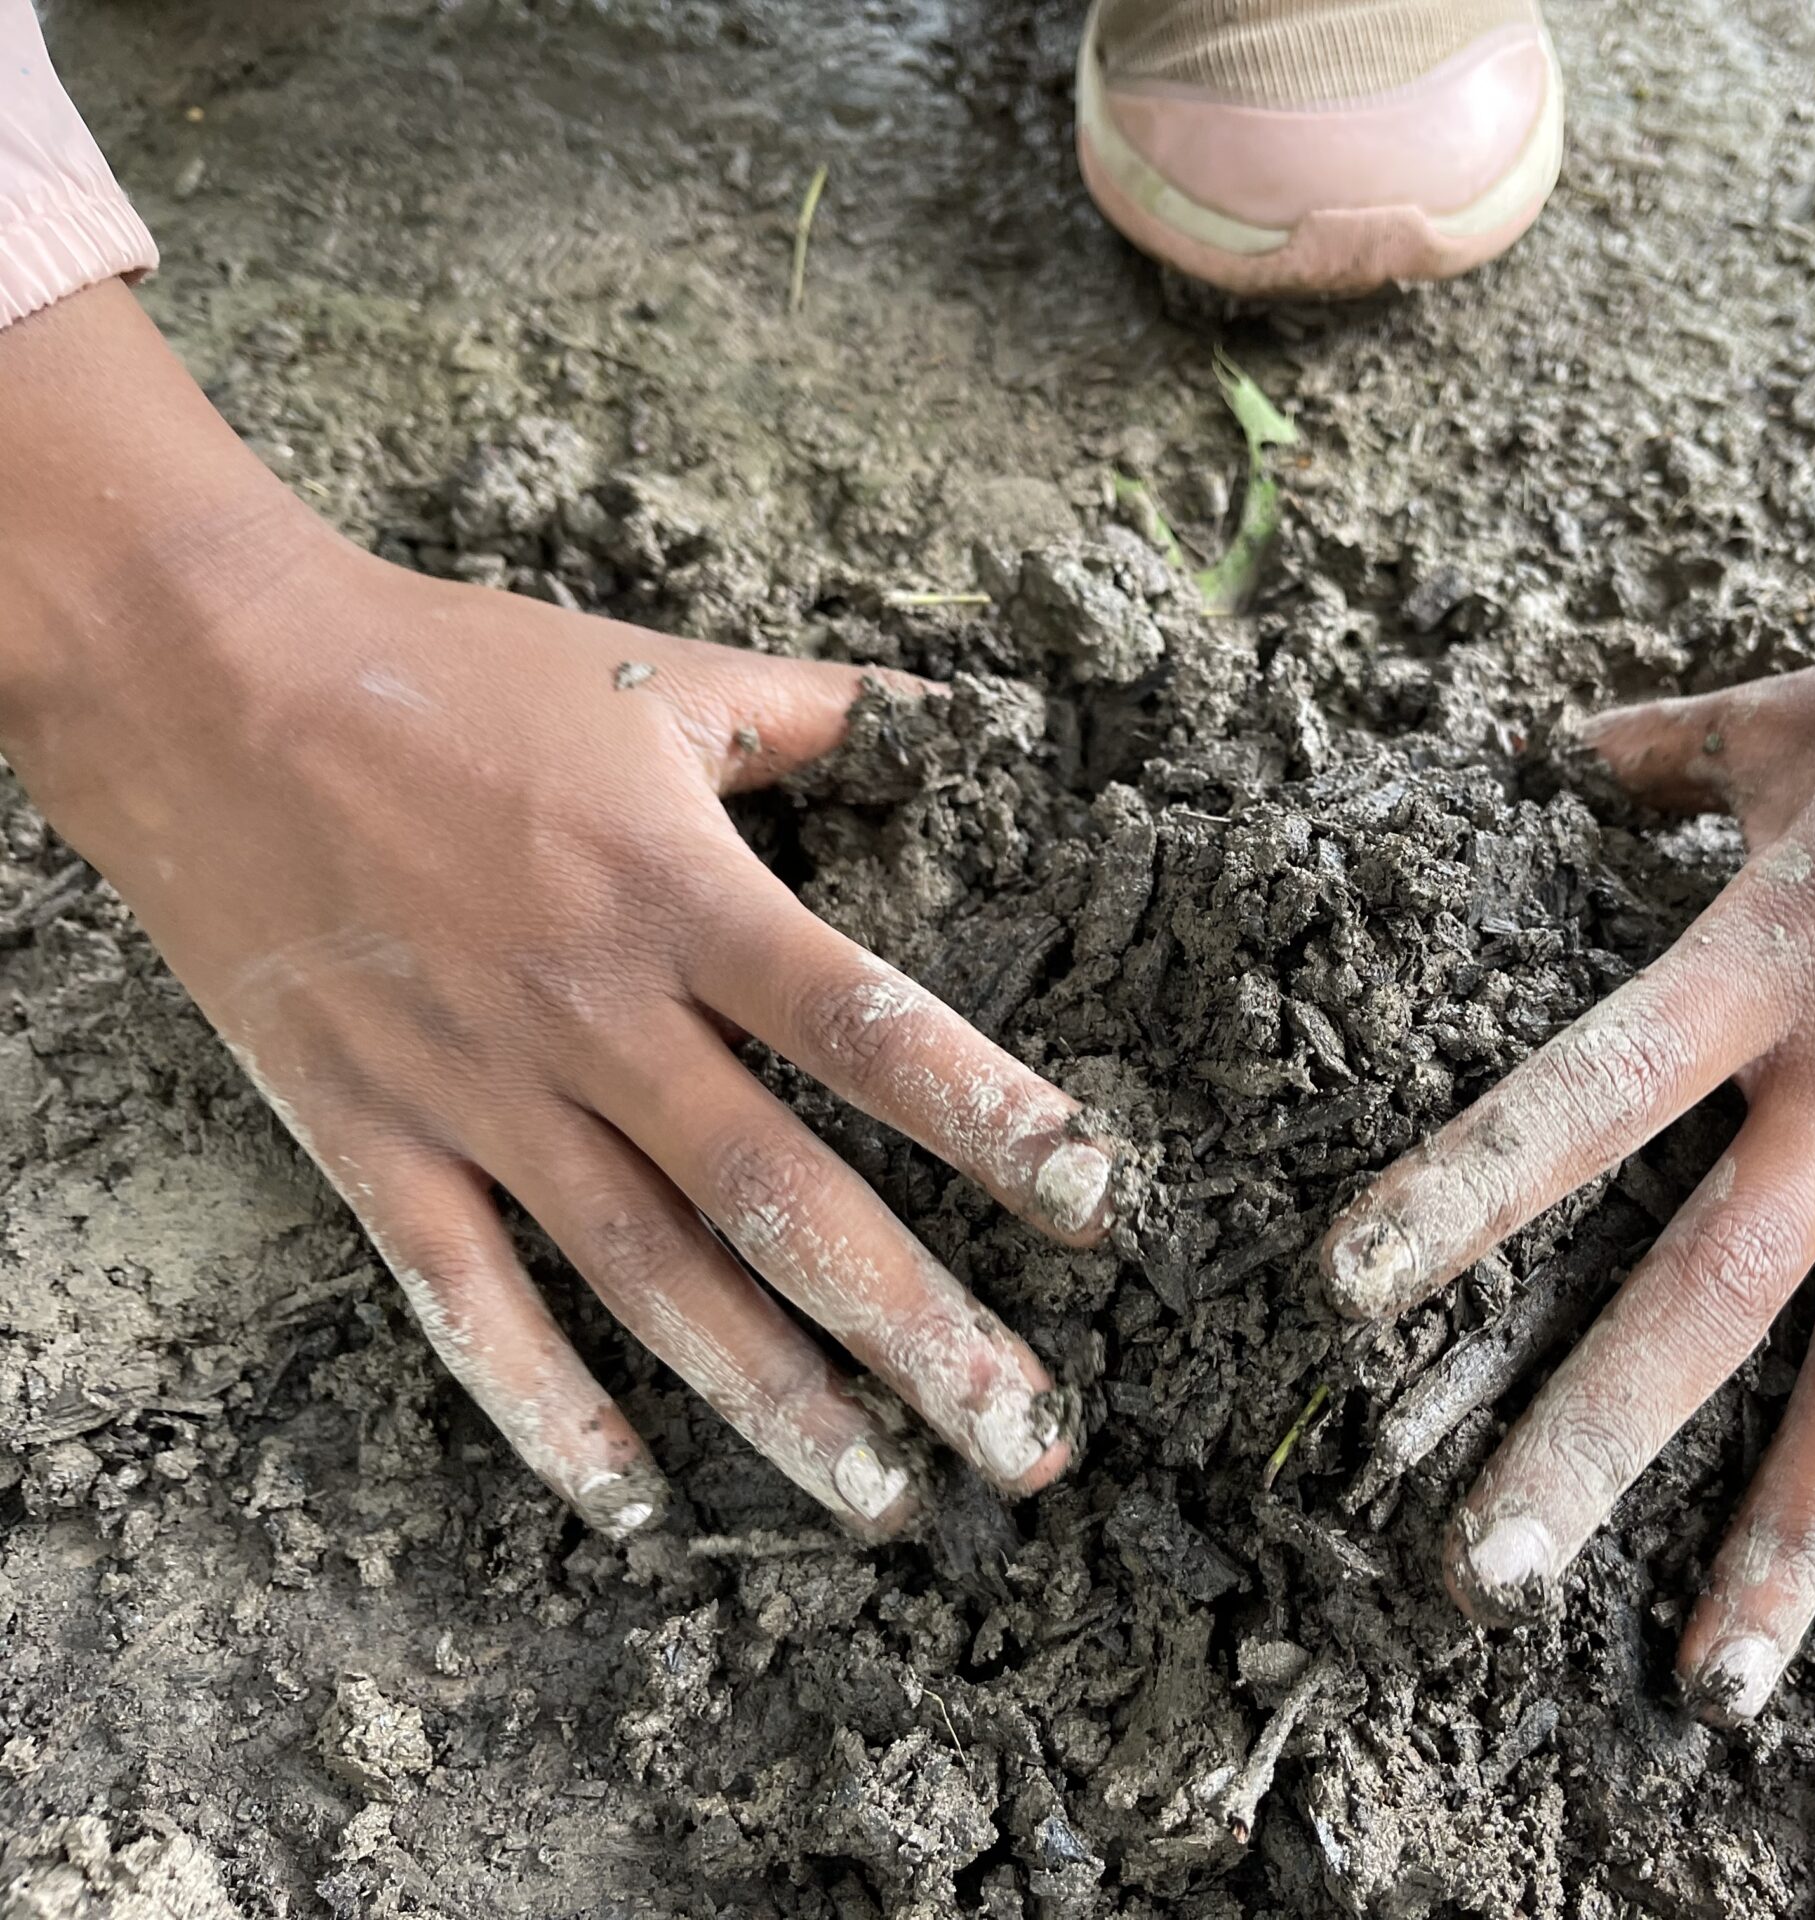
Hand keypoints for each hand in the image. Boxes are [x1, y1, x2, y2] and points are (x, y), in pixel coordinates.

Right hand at [0, 285, 1115, 1536]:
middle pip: (780, 1199)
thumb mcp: (661, 671)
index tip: (1093, 1204)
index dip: (989, 1116)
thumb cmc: (455, 670)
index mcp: (681, 896)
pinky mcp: (376, 1143)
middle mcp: (594, 1016)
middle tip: (1027, 1440)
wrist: (204, 683)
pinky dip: (547, 1412)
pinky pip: (470, 1305)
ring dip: (773, 1403)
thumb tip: (967, 714)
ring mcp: (481, 1095)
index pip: (866, 1027)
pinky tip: (632, 1508)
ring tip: (884, 1500)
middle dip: (914, 1330)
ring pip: (649, 1280)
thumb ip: (827, 710)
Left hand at [1319, 294, 1814, 1717]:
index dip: (1464, 1190)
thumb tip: (1541, 752)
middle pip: (1708, 1293)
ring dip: (1788, 1538)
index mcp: (1769, 956)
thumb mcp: (1802, 715)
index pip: (1585, 1092)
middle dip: (1591, 1442)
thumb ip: (1659, 755)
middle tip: (1486, 1580)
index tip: (1347, 1291)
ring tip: (1705, 1680)